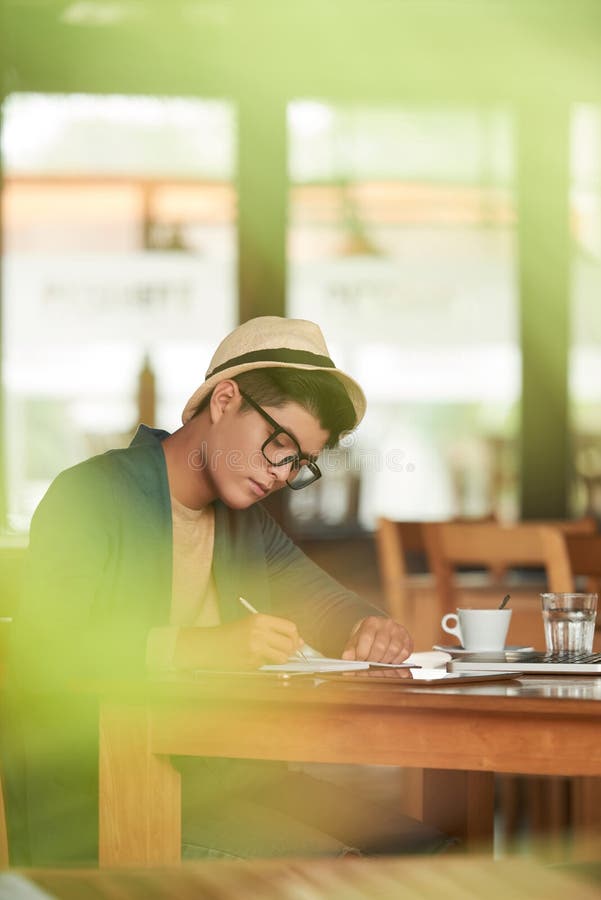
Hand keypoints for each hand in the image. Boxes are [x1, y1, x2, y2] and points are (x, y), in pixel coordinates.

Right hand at [175, 614, 303, 669]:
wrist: (211, 645)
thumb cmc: (232, 634)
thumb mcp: (252, 624)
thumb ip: (274, 630)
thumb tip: (299, 642)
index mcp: (260, 619)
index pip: (290, 627)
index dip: (295, 636)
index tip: (295, 642)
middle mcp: (260, 631)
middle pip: (289, 643)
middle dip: (291, 650)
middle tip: (286, 652)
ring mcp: (256, 647)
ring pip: (283, 657)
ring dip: (281, 659)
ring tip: (272, 656)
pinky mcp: (252, 660)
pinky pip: (269, 664)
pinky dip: (267, 664)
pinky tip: (256, 659)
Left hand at [341, 616, 412, 663]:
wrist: (378, 631)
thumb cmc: (366, 638)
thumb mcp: (355, 642)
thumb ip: (350, 651)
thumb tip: (346, 659)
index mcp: (371, 622)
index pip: (367, 638)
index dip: (362, 653)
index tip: (359, 662)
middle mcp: (386, 624)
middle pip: (381, 646)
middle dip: (374, 660)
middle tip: (369, 666)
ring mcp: (398, 630)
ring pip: (393, 650)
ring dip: (386, 661)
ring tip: (379, 664)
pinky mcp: (407, 638)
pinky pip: (404, 653)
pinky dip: (397, 660)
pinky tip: (390, 661)